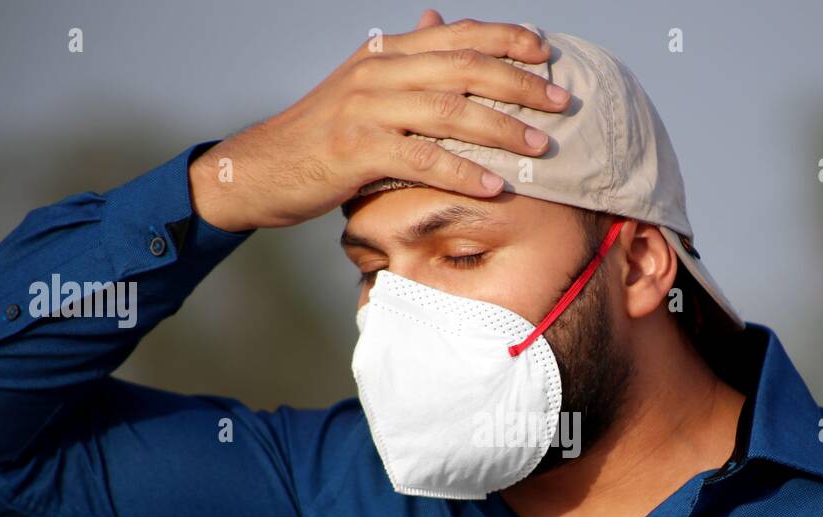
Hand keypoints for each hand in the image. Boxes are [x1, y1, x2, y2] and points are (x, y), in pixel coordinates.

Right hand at [187, 9, 568, 231]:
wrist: (260, 169)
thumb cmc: (320, 137)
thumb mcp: (362, 90)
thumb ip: (404, 64)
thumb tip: (439, 24)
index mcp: (383, 53)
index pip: (456, 35)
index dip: (506, 38)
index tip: (546, 51)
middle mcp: (378, 71)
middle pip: (463, 68)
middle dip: (520, 83)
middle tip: (562, 101)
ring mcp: (366, 108)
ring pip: (450, 112)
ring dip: (502, 130)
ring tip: (541, 147)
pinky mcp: (356, 150)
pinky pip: (422, 159)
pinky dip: (463, 172)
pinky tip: (494, 186)